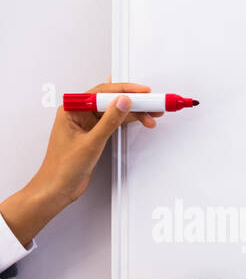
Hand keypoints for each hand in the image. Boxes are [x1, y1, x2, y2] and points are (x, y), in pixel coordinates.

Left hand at [0, 81, 160, 244]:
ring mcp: (87, 124)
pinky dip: (127, 122)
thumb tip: (122, 102)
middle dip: (134, 102)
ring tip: (152, 115)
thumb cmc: (62, 168)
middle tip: (153, 104)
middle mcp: (78, 114)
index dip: (125, 91)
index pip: (102, 92)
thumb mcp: (91, 142)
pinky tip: (139, 120)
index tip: (144, 93)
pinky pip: (113, 123)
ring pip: (114, 112)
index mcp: (71, 110)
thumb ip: (109, 121)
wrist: (57, 188)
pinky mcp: (94, 135)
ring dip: (133, 113)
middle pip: (110, 101)